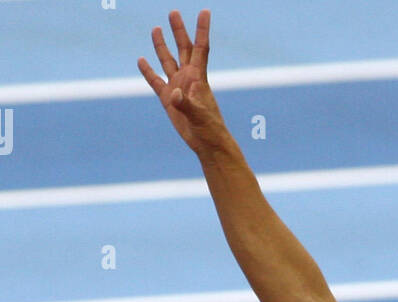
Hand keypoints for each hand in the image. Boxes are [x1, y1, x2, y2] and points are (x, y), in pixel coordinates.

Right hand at [138, 9, 222, 151]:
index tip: (205, 11)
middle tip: (173, 11)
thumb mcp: (198, 116)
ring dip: (162, 45)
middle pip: (183, 48)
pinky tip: (141, 60)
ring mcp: (177, 87)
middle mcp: (188, 78)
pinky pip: (155, 81)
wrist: (207, 145)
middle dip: (179, 30)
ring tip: (157, 28)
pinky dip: (148, 71)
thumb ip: (185, 104)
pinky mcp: (168, 100)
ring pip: (168, 60)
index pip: (201, 48)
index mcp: (198, 77)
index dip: (202, 29)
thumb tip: (173, 94)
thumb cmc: (209, 130)